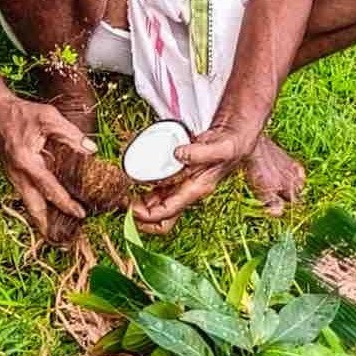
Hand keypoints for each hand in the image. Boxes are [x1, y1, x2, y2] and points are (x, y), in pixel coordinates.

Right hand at [0, 94, 94, 241]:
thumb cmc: (20, 113)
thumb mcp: (48, 117)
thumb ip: (71, 134)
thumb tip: (91, 150)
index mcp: (27, 162)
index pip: (50, 189)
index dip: (66, 204)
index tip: (81, 214)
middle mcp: (17, 174)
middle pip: (33, 208)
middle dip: (47, 226)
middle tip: (62, 241)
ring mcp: (12, 177)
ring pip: (28, 205)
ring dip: (41, 219)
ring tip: (56, 233)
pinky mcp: (12, 175)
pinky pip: (25, 197)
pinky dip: (36, 207)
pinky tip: (46, 211)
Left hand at [130, 123, 256, 233]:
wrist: (235, 138)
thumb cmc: (231, 145)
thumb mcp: (220, 147)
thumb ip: (200, 152)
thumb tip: (179, 155)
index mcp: (196, 190)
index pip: (166, 212)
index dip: (144, 215)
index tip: (127, 207)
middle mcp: (187, 192)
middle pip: (160, 217)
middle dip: (139, 217)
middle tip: (120, 204)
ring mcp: (182, 186)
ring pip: (156, 205)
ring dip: (139, 204)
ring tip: (121, 195)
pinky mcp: (178, 177)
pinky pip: (158, 190)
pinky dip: (144, 190)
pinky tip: (133, 182)